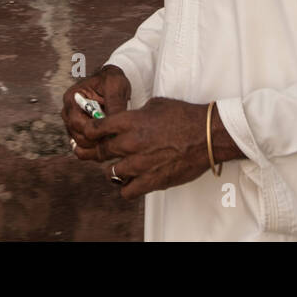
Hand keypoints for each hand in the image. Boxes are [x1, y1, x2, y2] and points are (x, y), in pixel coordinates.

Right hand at [61, 65, 130, 154]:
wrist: (112, 82)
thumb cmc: (112, 80)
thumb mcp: (115, 87)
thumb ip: (114, 104)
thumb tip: (115, 123)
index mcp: (72, 98)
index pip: (76, 122)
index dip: (92, 131)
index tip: (109, 132)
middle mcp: (68, 111)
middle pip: (76, 135)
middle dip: (94, 140)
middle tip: (113, 140)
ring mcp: (72, 122)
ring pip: (80, 142)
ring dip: (95, 145)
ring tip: (113, 140)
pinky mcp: (79, 129)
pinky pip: (84, 144)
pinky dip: (95, 146)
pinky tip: (109, 142)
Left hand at [77, 97, 214, 198]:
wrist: (207, 134)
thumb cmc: (184, 117)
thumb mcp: (155, 104)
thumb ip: (136, 114)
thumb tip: (126, 120)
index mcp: (130, 121)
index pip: (95, 129)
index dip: (89, 133)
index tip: (90, 135)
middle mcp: (131, 143)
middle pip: (100, 152)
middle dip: (100, 151)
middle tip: (103, 151)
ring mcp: (140, 164)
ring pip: (110, 173)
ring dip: (113, 169)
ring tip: (120, 166)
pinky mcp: (152, 180)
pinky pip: (127, 192)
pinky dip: (126, 188)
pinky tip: (131, 181)